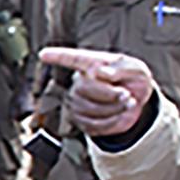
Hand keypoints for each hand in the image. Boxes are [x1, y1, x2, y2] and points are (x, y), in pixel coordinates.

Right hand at [38, 47, 157, 136]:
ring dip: (113, 109)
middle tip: (127, 95)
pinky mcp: (81, 121)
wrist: (136, 102)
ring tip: (127, 103)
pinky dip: (112, 122)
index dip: (57, 56)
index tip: (43, 54)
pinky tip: (119, 114)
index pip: (72, 59)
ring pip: (88, 108)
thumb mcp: (136, 69)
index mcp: (92, 64)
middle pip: (82, 88)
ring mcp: (77, 102)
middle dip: (109, 95)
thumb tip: (100, 72)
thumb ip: (121, 68)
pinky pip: (93, 125)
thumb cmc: (133, 80)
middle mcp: (79, 82)